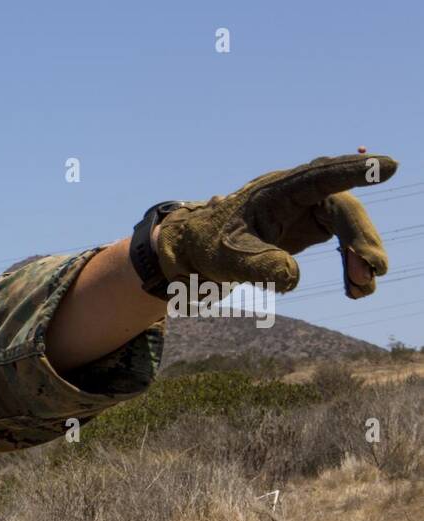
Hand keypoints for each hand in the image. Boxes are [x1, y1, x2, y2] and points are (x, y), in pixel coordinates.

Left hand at [155, 153, 397, 298]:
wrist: (197, 252)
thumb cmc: (209, 247)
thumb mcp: (227, 260)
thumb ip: (258, 266)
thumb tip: (292, 278)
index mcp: (276, 191)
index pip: (320, 177)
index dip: (353, 172)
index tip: (388, 166)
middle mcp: (297, 195)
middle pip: (342, 208)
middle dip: (361, 238)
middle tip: (374, 270)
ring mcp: (307, 210)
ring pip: (347, 226)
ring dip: (360, 256)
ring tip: (362, 289)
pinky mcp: (310, 228)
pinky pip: (342, 242)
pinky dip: (351, 265)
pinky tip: (356, 290)